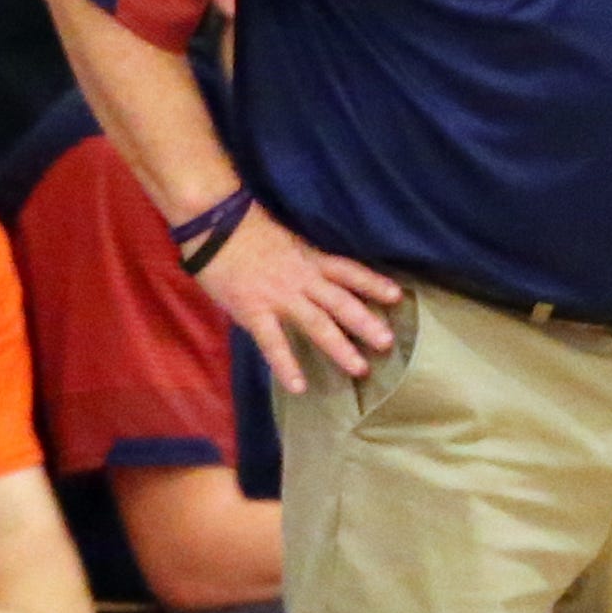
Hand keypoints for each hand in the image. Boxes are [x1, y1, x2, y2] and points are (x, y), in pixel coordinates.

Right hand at [195, 206, 400, 391]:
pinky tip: (299, 387)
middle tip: (387, 343)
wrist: (214, 225)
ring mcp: (280, 297)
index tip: (397, 296)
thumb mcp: (286, 242)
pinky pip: (274, 343)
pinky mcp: (255, 312)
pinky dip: (287, 366)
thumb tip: (316, 281)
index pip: (348, 271)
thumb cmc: (247, 231)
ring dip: (340, 347)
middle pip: (341, 302)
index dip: (373, 283)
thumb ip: (302, 263)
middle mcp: (302, 279)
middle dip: (366, 322)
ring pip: (317, 324)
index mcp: (309, 259)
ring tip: (360, 368)